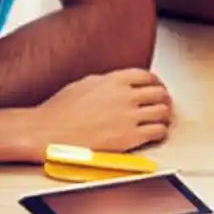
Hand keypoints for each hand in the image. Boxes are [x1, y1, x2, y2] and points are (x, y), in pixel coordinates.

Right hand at [32, 69, 171, 158]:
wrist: (48, 132)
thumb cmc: (59, 111)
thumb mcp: (85, 84)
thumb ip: (107, 83)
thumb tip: (118, 85)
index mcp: (115, 80)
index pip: (148, 76)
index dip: (157, 83)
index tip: (157, 88)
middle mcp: (126, 96)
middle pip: (160, 93)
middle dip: (163, 98)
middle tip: (163, 104)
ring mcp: (129, 116)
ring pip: (163, 111)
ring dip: (165, 115)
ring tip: (162, 120)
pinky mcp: (129, 137)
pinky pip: (158, 131)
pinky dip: (161, 132)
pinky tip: (156, 133)